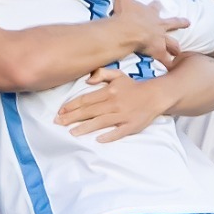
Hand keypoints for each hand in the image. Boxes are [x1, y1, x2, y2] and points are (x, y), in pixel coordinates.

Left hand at [55, 66, 170, 141]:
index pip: (86, 99)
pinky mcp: (132, 125)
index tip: (59, 111)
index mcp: (109, 91)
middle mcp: (114, 103)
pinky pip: (119, 132)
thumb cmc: (133, 87)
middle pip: (89, 111)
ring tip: (72, 132)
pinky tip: (98, 139)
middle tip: (58, 123)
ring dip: (85, 127)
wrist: (156, 95)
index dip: (71, 105)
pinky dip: (109, 136)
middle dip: (72, 117)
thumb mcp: (118, 75)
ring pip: (101, 122)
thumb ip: (102, 74)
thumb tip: (87, 81)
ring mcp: (123, 115)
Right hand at [110, 0, 186, 66]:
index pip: (154, 7)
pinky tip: (170, 67)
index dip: (155, 6)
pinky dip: (166, 63)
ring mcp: (160, 38)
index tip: (157, 4)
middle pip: (171, 23)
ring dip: (175, 46)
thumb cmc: (127, 14)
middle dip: (179, 22)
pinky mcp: (157, 50)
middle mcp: (158, 25)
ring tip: (179, 51)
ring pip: (171, 42)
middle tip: (187, 22)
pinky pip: (163, 59)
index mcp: (150, 13)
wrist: (129, 30)